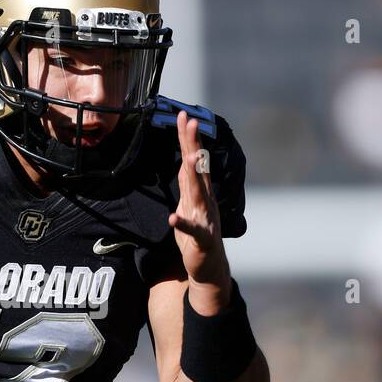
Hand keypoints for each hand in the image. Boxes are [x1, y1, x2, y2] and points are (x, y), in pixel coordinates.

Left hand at [168, 110, 230, 313]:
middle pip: (197, 168)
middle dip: (193, 144)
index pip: (193, 160)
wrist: (209, 266)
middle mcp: (205, 200)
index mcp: (200, 191)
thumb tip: (186, 156)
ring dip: (193, 175)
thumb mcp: (190, 202)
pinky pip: (192, 230)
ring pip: (198, 193)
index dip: (188, 138)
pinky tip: (173, 218)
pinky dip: (183, 224)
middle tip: (189, 121)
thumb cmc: (198, 233)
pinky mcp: (202, 239)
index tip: (183, 116)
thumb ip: (188, 181)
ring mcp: (206, 218)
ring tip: (187, 157)